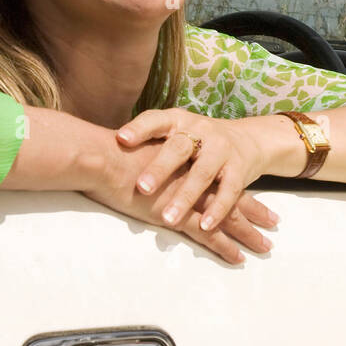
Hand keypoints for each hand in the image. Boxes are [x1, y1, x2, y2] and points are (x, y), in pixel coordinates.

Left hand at [114, 108, 281, 243]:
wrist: (249, 139)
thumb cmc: (198, 141)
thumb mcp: (175, 133)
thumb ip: (147, 143)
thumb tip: (96, 155)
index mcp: (179, 121)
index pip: (156, 121)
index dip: (139, 129)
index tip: (120, 139)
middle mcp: (201, 131)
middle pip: (178, 148)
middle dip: (160, 168)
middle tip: (142, 188)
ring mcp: (222, 149)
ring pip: (202, 174)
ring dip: (185, 197)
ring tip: (168, 220)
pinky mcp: (239, 169)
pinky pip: (228, 191)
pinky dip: (217, 209)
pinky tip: (205, 225)